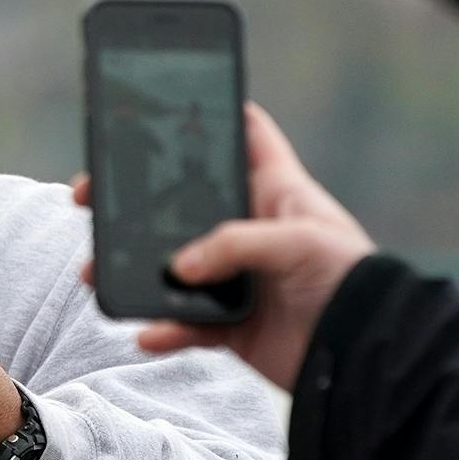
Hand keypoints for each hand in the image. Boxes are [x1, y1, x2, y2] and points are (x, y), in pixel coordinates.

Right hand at [72, 102, 373, 388]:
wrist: (364, 354)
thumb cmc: (350, 281)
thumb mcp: (298, 241)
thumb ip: (233, 244)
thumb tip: (178, 267)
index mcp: (276, 191)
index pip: (247, 137)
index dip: (216, 115)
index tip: (172, 105)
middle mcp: (250, 230)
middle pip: (182, 203)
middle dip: (136, 200)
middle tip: (94, 197)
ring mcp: (237, 277)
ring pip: (170, 266)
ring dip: (132, 270)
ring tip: (96, 272)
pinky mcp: (230, 324)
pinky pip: (184, 324)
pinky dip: (163, 329)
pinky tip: (147, 331)